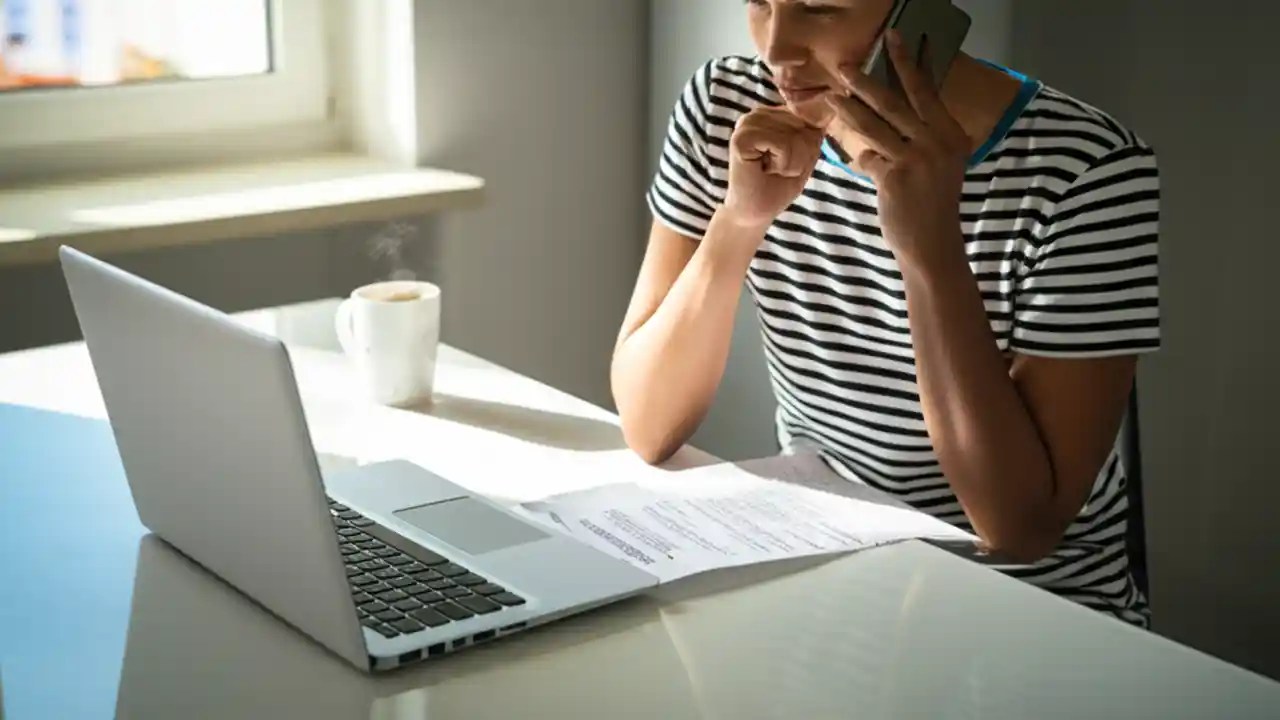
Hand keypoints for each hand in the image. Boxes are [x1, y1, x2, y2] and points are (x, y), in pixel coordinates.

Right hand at [722, 105, 825, 229]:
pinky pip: (782, 144)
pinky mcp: (741, 138)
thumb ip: (814, 130)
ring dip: (792, 162)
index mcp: (772, 114)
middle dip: (801, 154)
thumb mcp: (806, 154)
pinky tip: (767, 171)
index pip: (809, 115)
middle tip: (780, 170)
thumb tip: (827, 111)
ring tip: (773, 170)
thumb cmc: (778, 186)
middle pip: (803, 124)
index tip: (790, 163)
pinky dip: (783, 164)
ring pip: (794, 135)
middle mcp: (758, 113)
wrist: (755, 212)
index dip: (808, 144)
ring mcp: (747, 123)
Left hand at [825, 31, 969, 267]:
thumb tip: (891, 110)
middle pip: (897, 102)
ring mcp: (917, 160)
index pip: (926, 91)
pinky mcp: (895, 178)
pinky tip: (860, 161)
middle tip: (845, 65)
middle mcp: (938, 143)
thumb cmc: (932, 203)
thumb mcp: (940, 164)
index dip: (910, 62)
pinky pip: (868, 158)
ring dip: (849, 109)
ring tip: (831, 97)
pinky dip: (861, 158)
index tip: (896, 37)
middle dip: (868, 80)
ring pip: (875, 126)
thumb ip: (922, 136)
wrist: (933, 243)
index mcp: (951, 134)